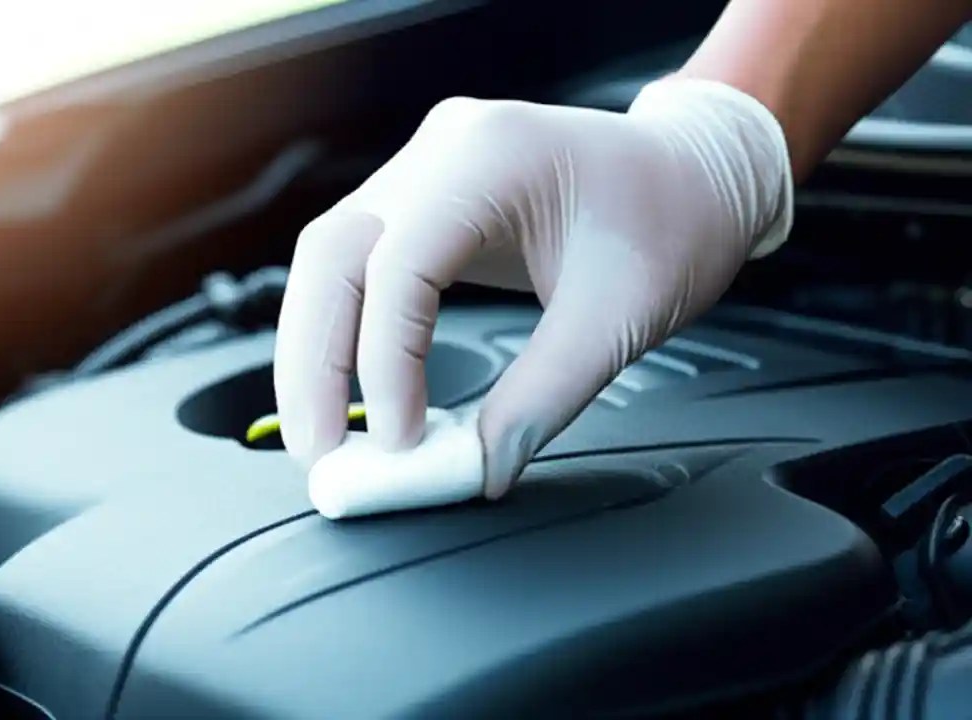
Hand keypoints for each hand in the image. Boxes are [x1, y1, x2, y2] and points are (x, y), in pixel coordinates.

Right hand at [274, 78, 791, 499]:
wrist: (698, 173)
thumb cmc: (675, 220)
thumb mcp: (620, 317)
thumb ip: (543, 397)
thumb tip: (478, 470)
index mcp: (492, 156)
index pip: (400, 263)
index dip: (385, 361)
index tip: (400, 441)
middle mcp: (440, 150)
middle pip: (330, 255)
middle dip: (313, 363)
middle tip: (320, 452)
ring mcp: (422, 169)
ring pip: (325, 258)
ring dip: (313, 351)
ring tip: (321, 432)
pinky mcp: (420, 199)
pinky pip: (354, 262)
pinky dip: (341, 329)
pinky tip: (345, 384)